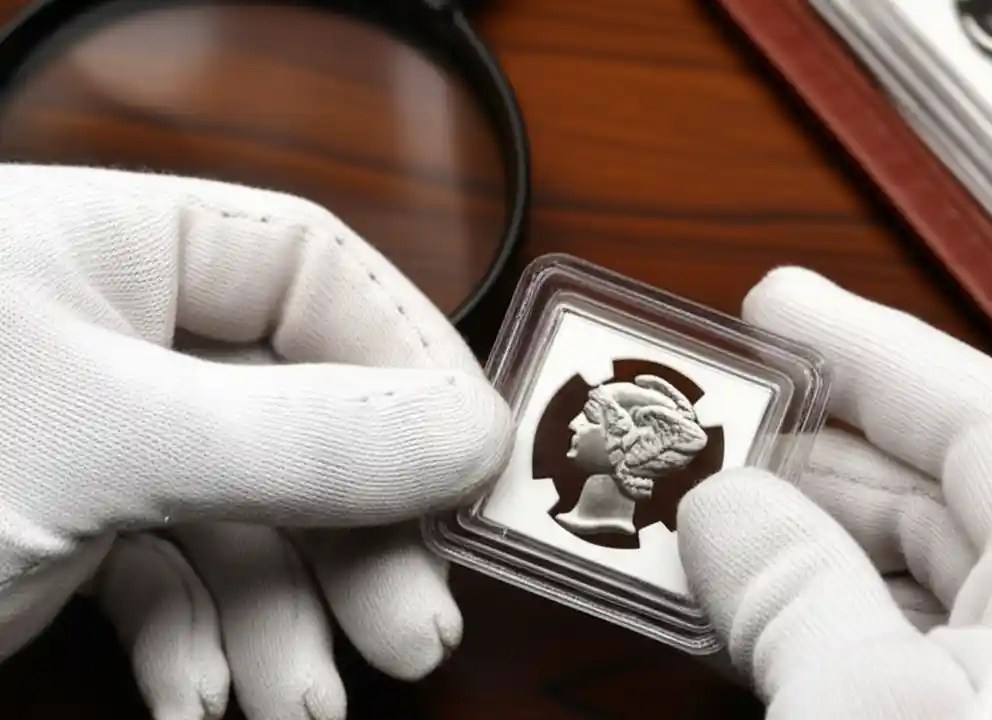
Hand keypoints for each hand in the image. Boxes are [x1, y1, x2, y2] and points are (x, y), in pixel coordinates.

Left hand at [0, 165, 511, 719]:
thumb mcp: (103, 443)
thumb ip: (302, 435)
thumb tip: (464, 435)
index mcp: (111, 248)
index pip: (313, 272)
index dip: (406, 362)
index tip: (472, 463)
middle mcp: (112, 336)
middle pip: (300, 412)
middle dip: (358, 530)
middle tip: (417, 623)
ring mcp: (94, 441)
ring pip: (247, 511)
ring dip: (290, 613)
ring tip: (315, 699)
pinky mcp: (65, 533)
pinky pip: (174, 575)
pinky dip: (201, 642)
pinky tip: (204, 701)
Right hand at [678, 268, 991, 718]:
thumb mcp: (868, 713)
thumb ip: (795, 594)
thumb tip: (727, 506)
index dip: (880, 349)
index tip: (785, 305)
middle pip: (950, 497)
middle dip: (823, 446)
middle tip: (722, 413)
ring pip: (912, 582)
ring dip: (805, 540)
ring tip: (710, 508)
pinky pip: (891, 654)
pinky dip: (814, 620)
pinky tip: (745, 609)